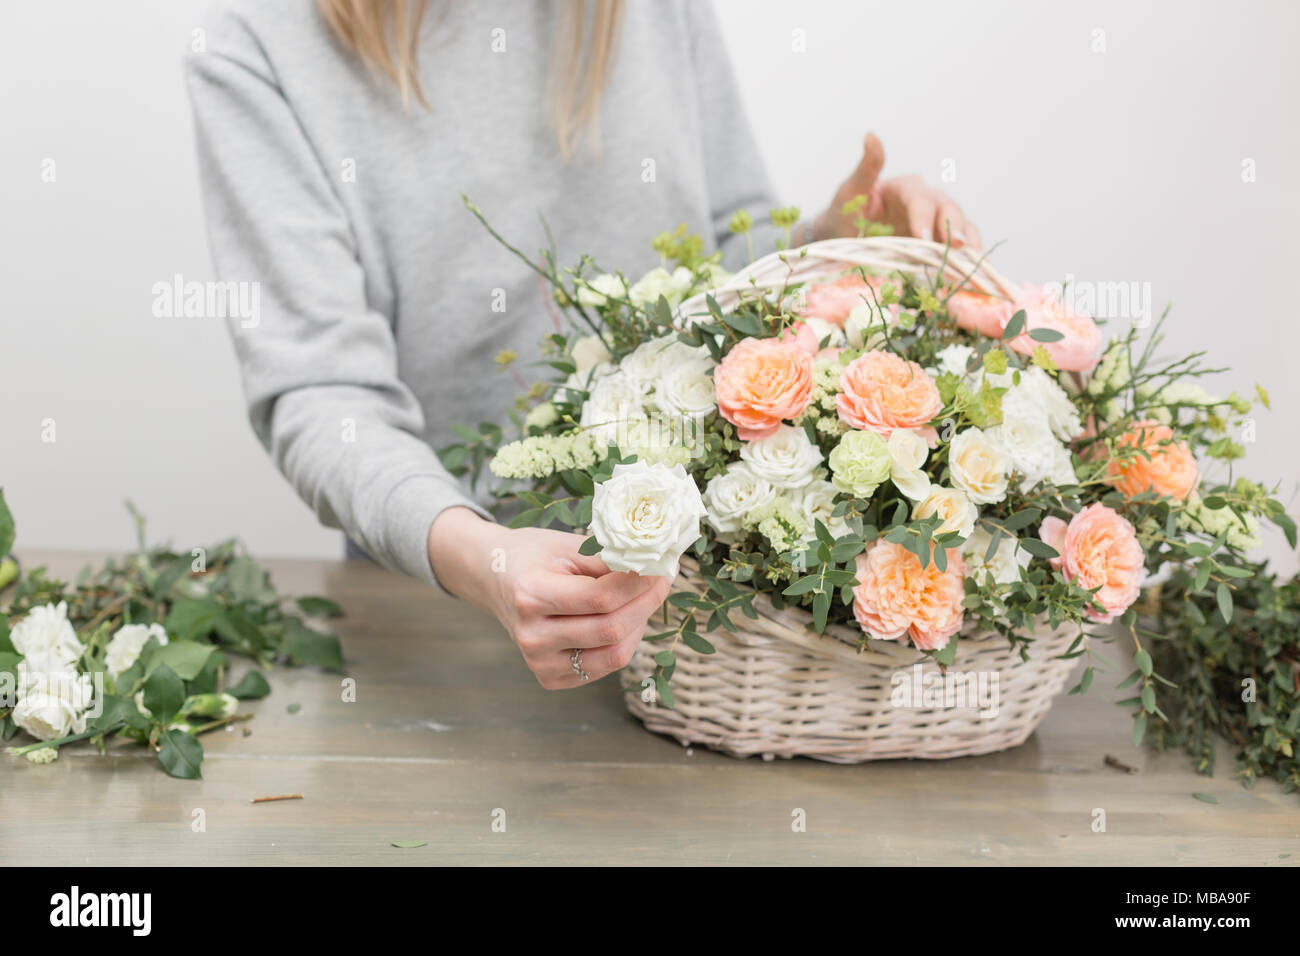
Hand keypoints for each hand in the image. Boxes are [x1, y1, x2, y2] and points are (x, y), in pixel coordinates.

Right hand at [428, 507, 671, 688]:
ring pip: (614, 654)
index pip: (602, 598)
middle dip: (647, 603)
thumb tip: (654, 568)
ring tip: (645, 598)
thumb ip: (608, 560)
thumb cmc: (534, 557)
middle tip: (662, 581)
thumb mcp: (568, 546)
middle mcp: (532, 636)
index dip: (639, 584)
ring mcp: (539, 662)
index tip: (659, 567)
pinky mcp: (549, 678)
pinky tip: (624, 619)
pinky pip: (604, 667)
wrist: (496, 579)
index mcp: (531, 595)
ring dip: (640, 625)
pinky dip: (624, 643)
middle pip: (611, 629)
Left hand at [809, 132, 981, 248]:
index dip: (924, 217)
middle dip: (954, 227)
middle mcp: (926, 202)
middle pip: (947, 209)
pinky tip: (970, 270)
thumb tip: (871, 136)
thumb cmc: (847, 211)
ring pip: (960, 225)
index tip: (923, 238)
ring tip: (970, 261)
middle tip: (957, 247)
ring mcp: (935, 223)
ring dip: (968, 242)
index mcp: (906, 188)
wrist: (846, 236)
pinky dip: (967, 257)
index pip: (919, 199)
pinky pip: (960, 247)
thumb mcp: (851, 191)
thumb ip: (866, 168)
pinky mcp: (939, 243)